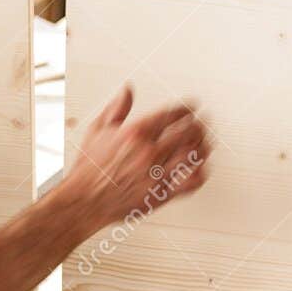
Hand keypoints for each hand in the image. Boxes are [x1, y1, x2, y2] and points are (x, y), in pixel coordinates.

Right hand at [62, 83, 210, 231]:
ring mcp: (157, 174)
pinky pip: (191, 182)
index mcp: (135, 133)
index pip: (172, 114)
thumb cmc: (90, 169)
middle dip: (199, 124)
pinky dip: (200, 172)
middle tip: (203, 122)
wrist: (85, 200)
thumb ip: (116, 108)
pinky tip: (201, 167)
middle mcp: (149, 152)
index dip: (187, 108)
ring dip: (203, 145)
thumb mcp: (98, 130)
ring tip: (206, 141)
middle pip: (188, 132)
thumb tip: (128, 91)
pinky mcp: (161, 194)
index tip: (192, 107)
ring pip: (193, 155)